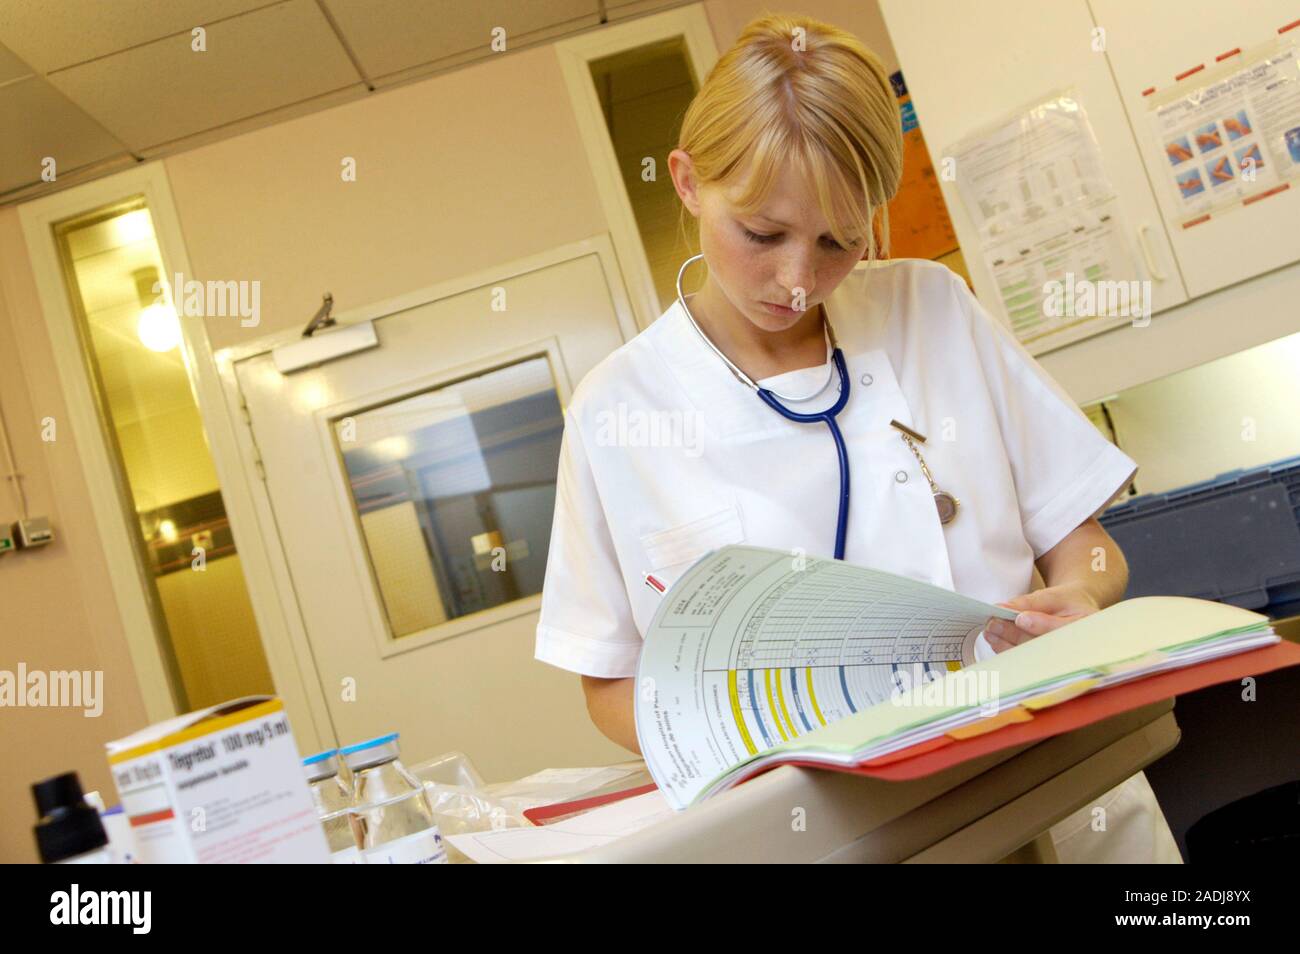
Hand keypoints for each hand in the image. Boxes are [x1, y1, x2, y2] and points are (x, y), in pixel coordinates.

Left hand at [984, 583, 1100, 652]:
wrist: (1075, 613)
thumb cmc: (1065, 603)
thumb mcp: (1052, 596)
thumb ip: (1029, 603)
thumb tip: (1003, 608)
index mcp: (1086, 626)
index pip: (1062, 629)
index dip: (1041, 625)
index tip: (1020, 618)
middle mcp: (1078, 648)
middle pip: (1043, 646)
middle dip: (1016, 636)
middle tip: (993, 624)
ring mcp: (1062, 661)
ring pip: (1032, 657)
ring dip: (1007, 645)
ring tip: (990, 631)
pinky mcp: (1046, 666)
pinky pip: (1025, 662)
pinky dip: (1007, 650)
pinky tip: (994, 640)